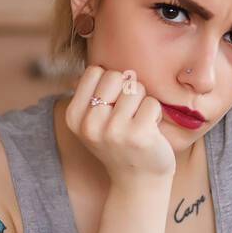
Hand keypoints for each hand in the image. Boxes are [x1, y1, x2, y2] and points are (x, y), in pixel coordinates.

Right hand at [64, 66, 174, 185]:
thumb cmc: (121, 143)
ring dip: (144, 102)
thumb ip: (93, 92)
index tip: (113, 105)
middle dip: (128, 90)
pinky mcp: (139, 135)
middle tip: (129, 115)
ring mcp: (113, 131)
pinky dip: (156, 113)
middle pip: (116, 76)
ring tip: (139, 123)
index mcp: (75, 116)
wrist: (139, 181)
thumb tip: (97, 51)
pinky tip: (151, 131)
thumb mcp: (95, 120)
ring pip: (136, 88)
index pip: (96, 71)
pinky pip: (152, 103)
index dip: (111, 83)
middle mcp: (90, 124)